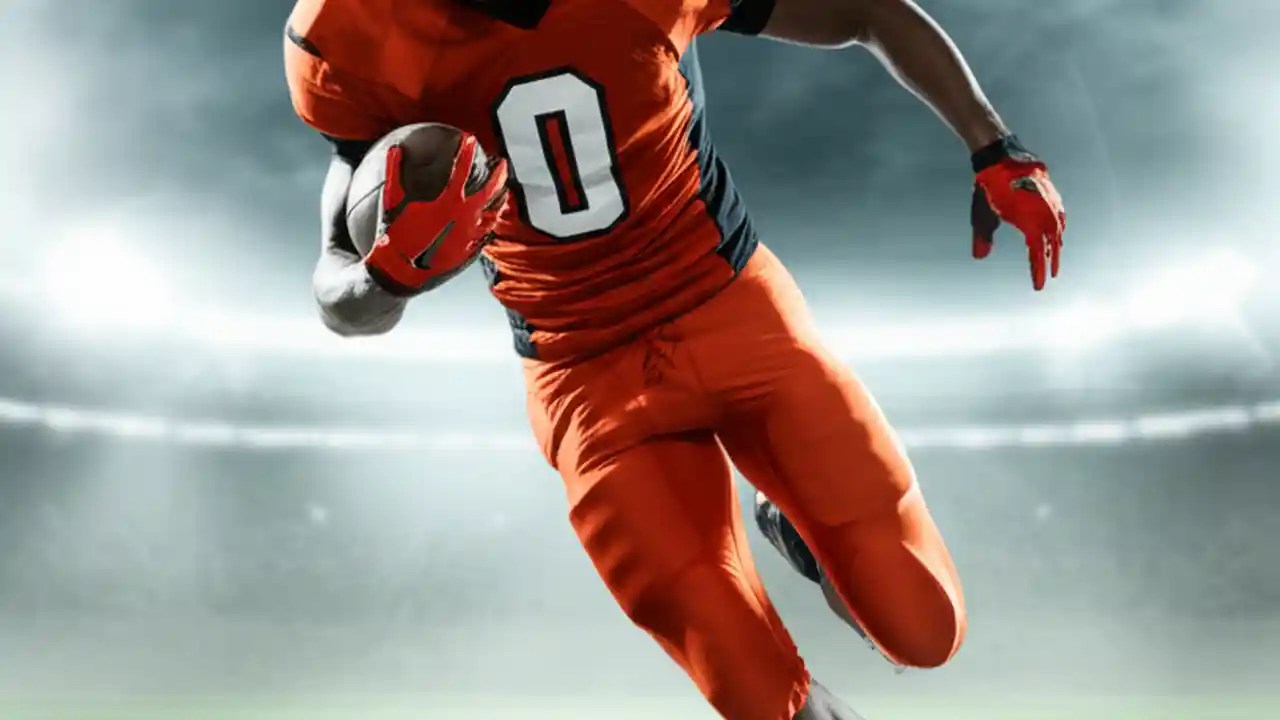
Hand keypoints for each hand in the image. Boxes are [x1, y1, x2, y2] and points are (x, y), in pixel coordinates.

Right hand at [364, 134, 508, 295]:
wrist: (401, 273)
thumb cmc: (394, 236)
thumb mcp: (390, 202)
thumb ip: (394, 173)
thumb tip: (395, 149)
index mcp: (448, 202)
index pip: (462, 170)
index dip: (466, 152)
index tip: (471, 138)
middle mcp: (465, 217)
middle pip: (489, 190)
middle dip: (498, 174)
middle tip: (502, 162)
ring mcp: (471, 235)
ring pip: (493, 213)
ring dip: (499, 199)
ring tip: (504, 190)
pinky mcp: (471, 251)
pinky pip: (487, 234)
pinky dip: (491, 223)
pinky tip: (492, 220)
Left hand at [970, 136, 1065, 290]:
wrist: (1001, 156)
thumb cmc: (990, 188)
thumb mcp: (982, 215)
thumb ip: (983, 237)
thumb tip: (980, 257)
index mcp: (1030, 222)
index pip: (1037, 253)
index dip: (1037, 271)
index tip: (1038, 286)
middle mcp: (1045, 213)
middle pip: (1052, 244)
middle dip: (1050, 261)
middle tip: (1048, 276)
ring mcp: (1051, 202)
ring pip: (1058, 230)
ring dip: (1056, 246)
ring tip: (1054, 258)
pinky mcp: (1052, 193)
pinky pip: (1059, 215)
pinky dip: (1058, 227)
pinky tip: (1057, 232)